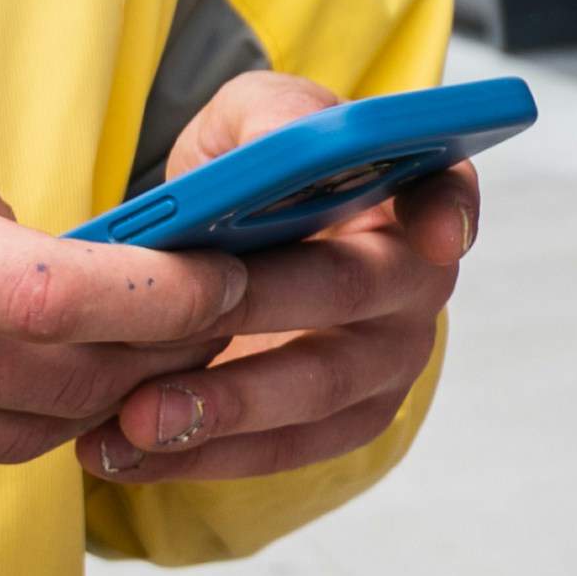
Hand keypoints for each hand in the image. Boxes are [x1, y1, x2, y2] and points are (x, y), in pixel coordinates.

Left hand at [79, 68, 477, 486]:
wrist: (234, 252)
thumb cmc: (257, 178)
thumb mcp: (253, 122)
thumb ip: (272, 119)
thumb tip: (281, 143)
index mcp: (406, 193)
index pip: (445, 192)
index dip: (446, 213)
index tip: (436, 235)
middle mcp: (413, 282)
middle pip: (346, 294)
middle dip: (257, 310)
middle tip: (173, 320)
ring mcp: (387, 362)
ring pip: (318, 393)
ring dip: (227, 410)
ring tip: (138, 419)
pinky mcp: (344, 423)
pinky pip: (284, 450)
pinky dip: (205, 456)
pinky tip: (129, 453)